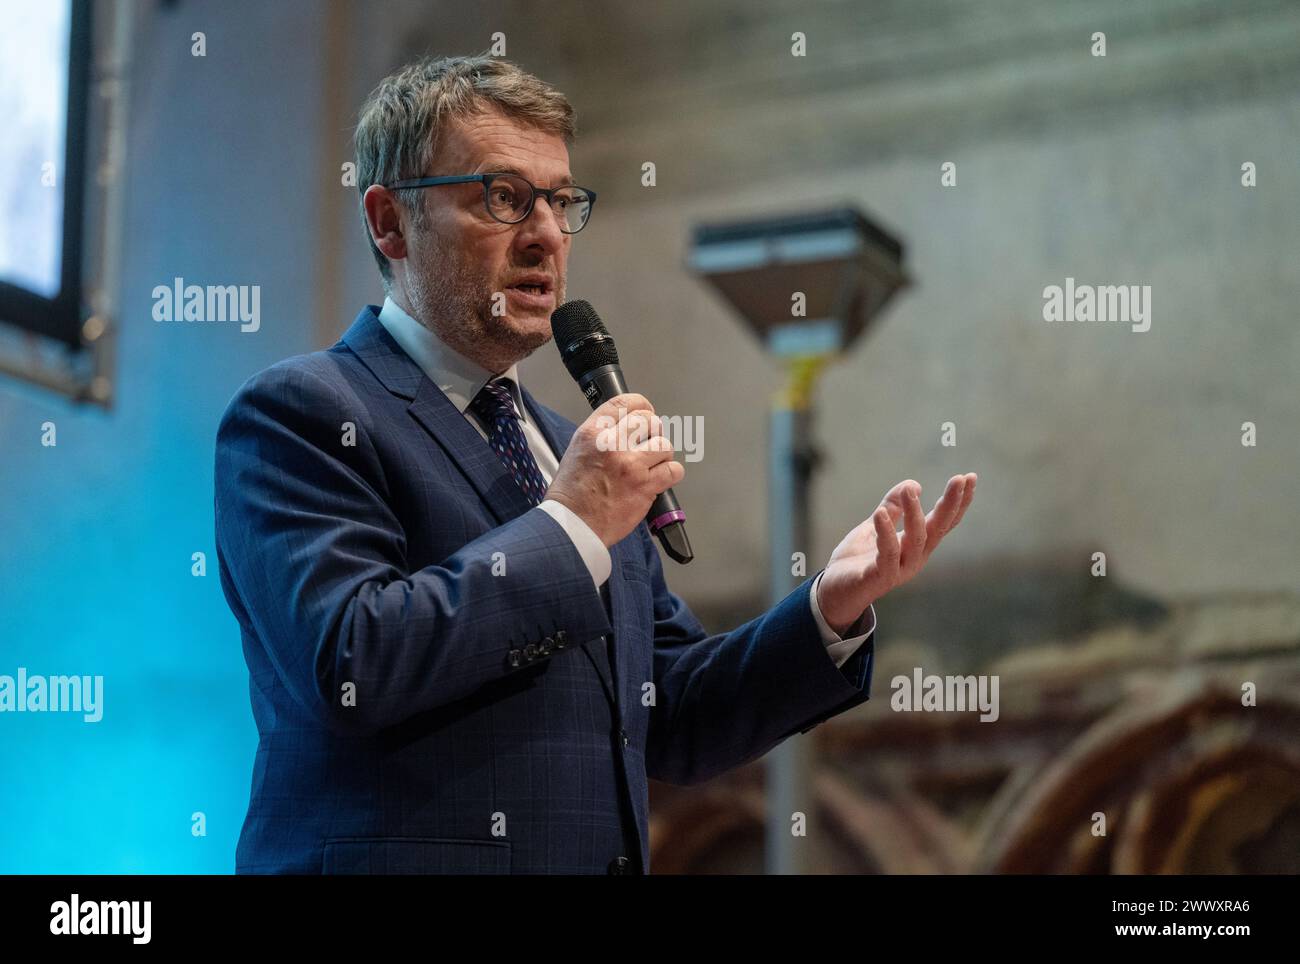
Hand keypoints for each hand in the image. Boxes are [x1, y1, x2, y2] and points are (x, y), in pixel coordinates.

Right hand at [545, 393, 683, 547]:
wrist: (573, 525)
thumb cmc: (572, 495)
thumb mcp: (577, 450)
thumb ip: (602, 435)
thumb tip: (626, 428)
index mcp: (592, 433)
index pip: (625, 403)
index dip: (642, 406)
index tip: (647, 413)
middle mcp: (612, 444)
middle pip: (649, 421)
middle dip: (652, 432)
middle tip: (648, 446)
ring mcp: (631, 465)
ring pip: (664, 444)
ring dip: (661, 455)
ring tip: (650, 466)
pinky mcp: (645, 485)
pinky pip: (673, 470)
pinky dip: (670, 474)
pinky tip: (659, 480)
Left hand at [816, 473, 976, 633]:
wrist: (833, 591)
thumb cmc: (858, 559)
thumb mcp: (875, 525)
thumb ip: (892, 506)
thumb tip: (913, 485)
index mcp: (916, 545)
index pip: (943, 522)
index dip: (958, 502)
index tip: (970, 477)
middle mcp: (914, 558)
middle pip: (938, 529)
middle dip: (951, 504)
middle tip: (959, 480)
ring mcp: (899, 569)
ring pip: (916, 540)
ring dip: (915, 513)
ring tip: (910, 490)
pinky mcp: (878, 578)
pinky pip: (886, 555)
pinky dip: (885, 533)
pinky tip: (880, 514)